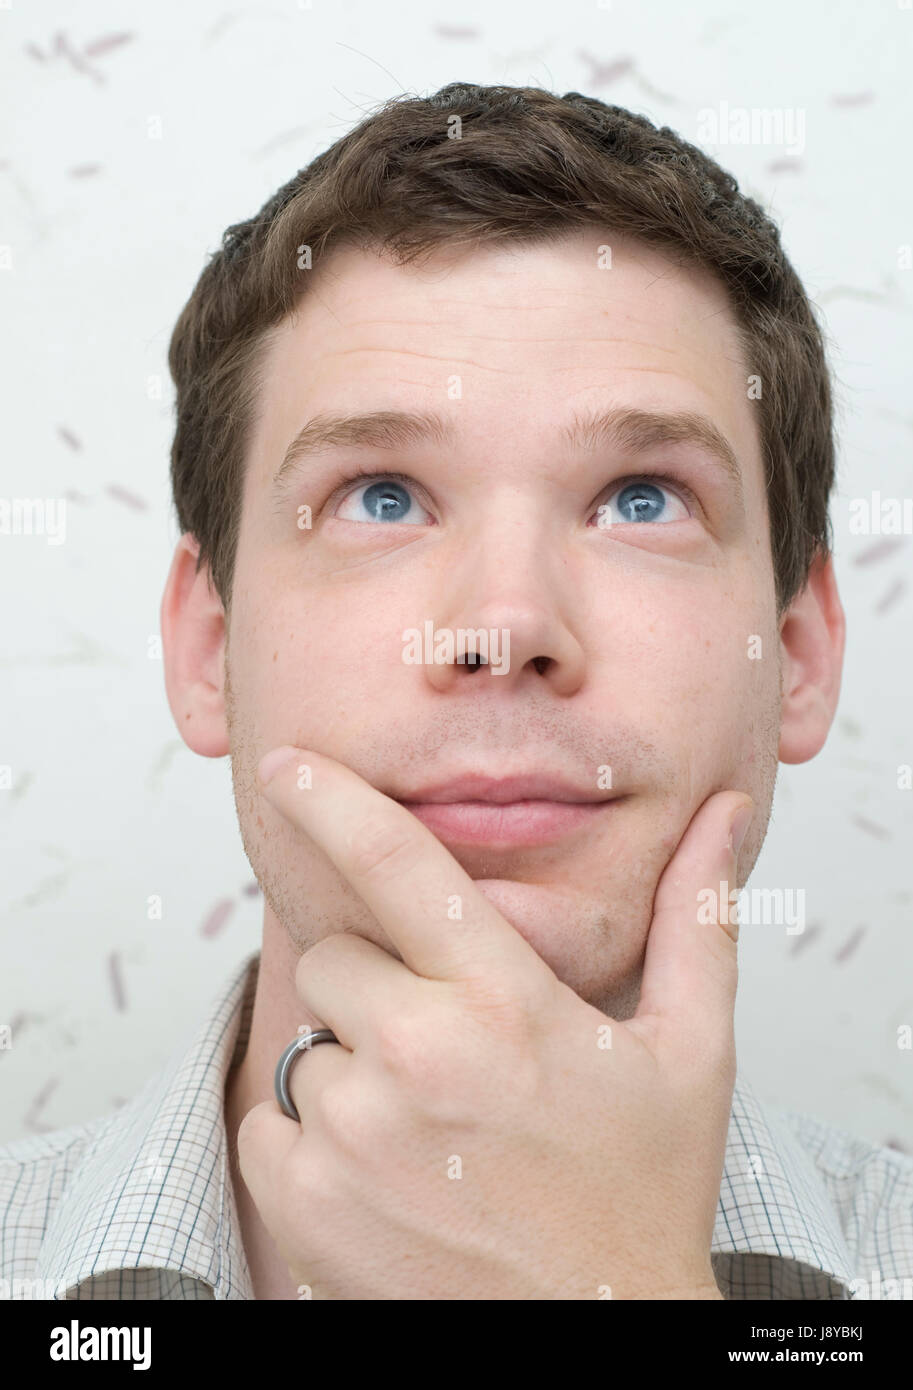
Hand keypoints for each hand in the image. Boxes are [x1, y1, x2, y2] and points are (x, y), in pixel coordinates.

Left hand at [237, 745, 752, 1299]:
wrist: (591, 1343)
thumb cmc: (641, 1194)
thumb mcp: (691, 1052)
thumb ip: (695, 922)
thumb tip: (723, 820)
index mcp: (506, 1003)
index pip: (398, 866)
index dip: (334, 800)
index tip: (287, 765)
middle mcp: (418, 1057)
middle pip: (335, 957)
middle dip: (378, 984)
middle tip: (449, 1047)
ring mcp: (354, 1135)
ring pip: (308, 1043)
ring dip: (355, 1067)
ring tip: (434, 1126)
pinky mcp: (306, 1202)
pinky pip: (271, 1121)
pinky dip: (313, 1138)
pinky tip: (392, 1173)